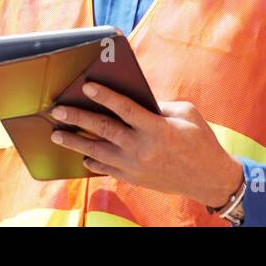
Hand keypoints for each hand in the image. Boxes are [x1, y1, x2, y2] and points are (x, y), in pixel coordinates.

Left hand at [49, 82, 244, 207]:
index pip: (124, 108)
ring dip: (75, 142)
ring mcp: (136, 166)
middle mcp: (142, 148)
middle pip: (103, 129)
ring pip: (97, 152)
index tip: (86, 86)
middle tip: (58, 110)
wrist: (208, 179)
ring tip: (57, 134)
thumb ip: (158, 105)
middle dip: (77, 118)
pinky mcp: (134, 178)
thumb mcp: (186, 114)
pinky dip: (92, 161)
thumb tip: (134, 98)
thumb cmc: (200, 140)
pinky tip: (81, 154)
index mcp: (157, 128)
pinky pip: (106, 169)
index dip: (104, 96)